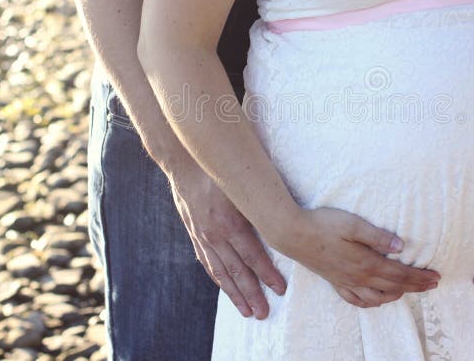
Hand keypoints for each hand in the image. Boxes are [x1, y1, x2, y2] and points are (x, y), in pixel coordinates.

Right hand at [169, 171, 285, 319]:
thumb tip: (288, 216)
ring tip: (247, 311)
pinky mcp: (194, 233)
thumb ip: (261, 204)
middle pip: (236, 270)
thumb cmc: (221, 168)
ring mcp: (202, 235)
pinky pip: (206, 261)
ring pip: (220, 271)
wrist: (185, 161)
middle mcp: (215, 233)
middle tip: (264, 313)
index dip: (267, 274)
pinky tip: (225, 288)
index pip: (253, 255)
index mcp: (231, 220)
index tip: (280, 290)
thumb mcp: (243, 184)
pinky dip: (217, 278)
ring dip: (234, 294)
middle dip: (252, 293)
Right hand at [267, 207, 441, 307]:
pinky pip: (357, 300)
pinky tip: (376, 299)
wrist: (293, 234)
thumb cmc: (323, 225)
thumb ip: (378, 236)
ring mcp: (345, 282)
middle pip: (393, 287)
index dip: (420, 277)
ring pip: (377, 298)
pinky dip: (371, 302)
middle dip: (415, 287)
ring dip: (396, 295)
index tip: (436, 277)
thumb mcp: (353, 225)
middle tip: (432, 284)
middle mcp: (358, 278)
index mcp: (366, 263)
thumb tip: (401, 246)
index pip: (400, 274)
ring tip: (408, 290)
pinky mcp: (335, 282)